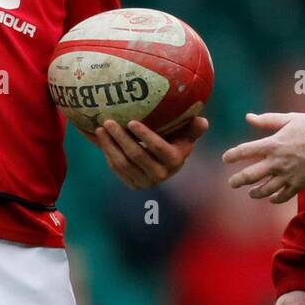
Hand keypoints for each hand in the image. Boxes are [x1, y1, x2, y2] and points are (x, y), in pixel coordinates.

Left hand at [84, 116, 208, 189]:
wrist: (166, 164)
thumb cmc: (176, 141)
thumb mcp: (187, 135)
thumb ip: (194, 128)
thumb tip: (203, 120)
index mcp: (175, 160)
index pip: (158, 148)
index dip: (145, 136)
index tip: (131, 122)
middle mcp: (160, 174)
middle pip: (136, 156)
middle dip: (120, 138)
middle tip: (109, 121)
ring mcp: (145, 182)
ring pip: (123, 163)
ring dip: (110, 145)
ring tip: (102, 128)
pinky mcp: (133, 184)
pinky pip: (117, 169)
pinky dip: (108, 153)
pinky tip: (102, 138)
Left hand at [222, 112, 304, 203]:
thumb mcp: (288, 119)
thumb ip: (267, 120)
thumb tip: (248, 117)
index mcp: (272, 145)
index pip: (245, 151)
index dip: (232, 155)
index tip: (226, 159)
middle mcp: (275, 163)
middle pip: (250, 175)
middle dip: (238, 180)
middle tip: (232, 183)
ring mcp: (286, 175)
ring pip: (265, 189)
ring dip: (256, 192)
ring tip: (251, 193)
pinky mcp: (298, 184)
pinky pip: (283, 196)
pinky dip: (275, 199)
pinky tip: (271, 199)